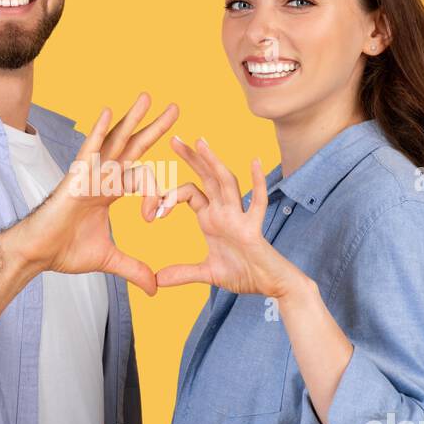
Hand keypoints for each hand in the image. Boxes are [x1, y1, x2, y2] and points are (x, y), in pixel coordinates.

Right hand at [8, 93, 177, 295]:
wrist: (38, 253)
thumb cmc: (64, 250)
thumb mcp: (109, 260)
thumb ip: (134, 269)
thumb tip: (155, 288)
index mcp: (110, 191)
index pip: (143, 177)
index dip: (156, 195)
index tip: (155, 217)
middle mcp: (102, 176)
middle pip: (134, 147)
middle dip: (155, 128)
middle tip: (176, 108)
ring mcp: (89, 174)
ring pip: (115, 142)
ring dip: (132, 119)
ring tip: (149, 97)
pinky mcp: (75, 178)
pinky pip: (89, 151)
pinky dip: (98, 132)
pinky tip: (108, 112)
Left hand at [153, 136, 302, 298]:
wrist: (270, 285)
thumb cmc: (244, 273)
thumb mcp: (208, 273)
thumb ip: (183, 273)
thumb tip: (157, 280)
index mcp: (212, 218)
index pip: (189, 193)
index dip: (169, 198)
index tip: (153, 213)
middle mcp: (225, 211)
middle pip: (207, 177)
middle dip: (191, 158)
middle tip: (173, 139)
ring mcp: (239, 217)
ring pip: (227, 183)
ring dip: (214, 163)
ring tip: (201, 142)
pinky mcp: (253, 229)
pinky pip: (257, 203)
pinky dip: (257, 183)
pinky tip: (255, 162)